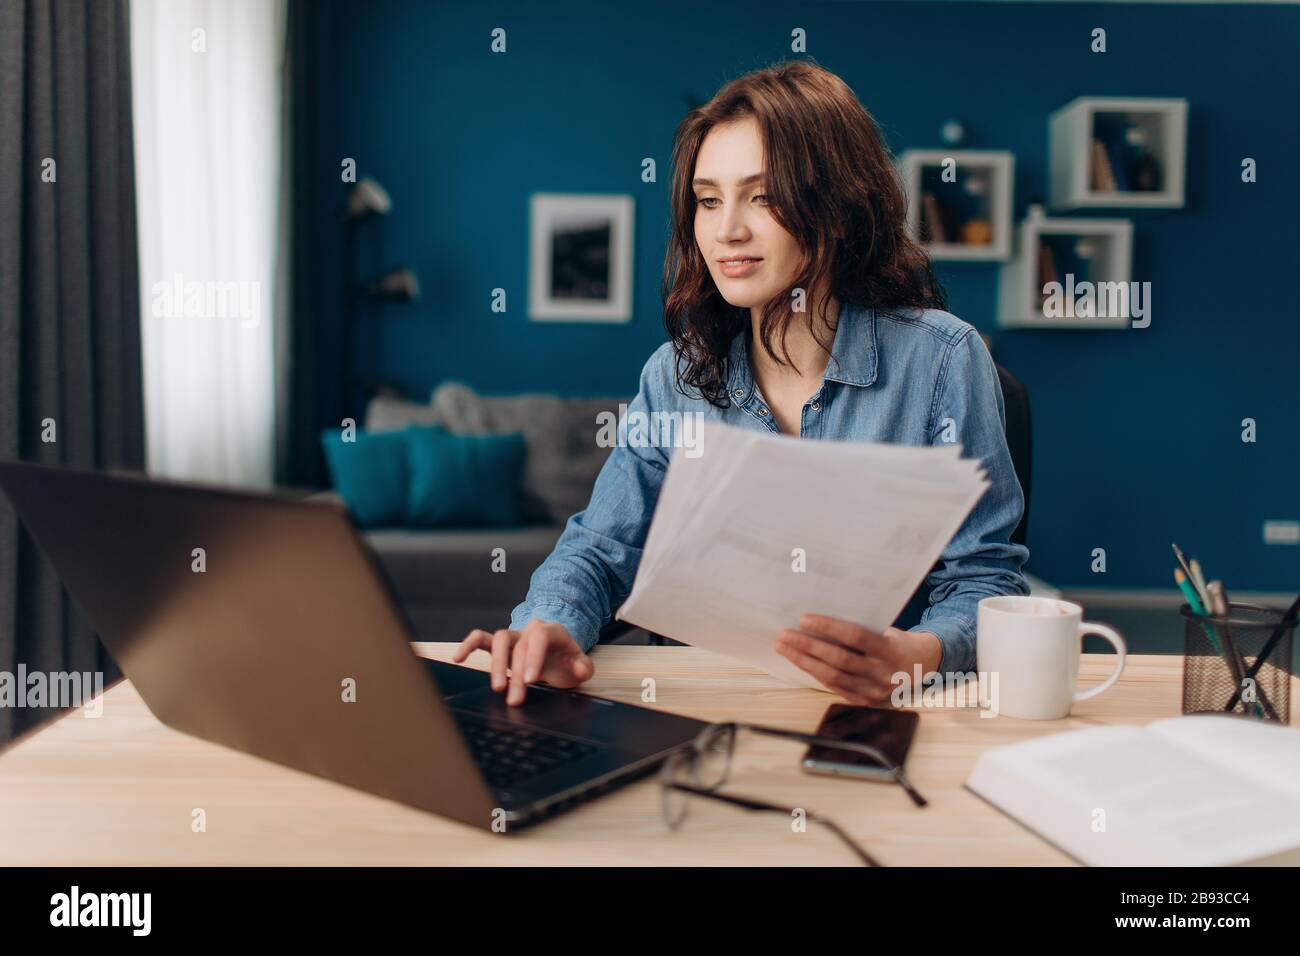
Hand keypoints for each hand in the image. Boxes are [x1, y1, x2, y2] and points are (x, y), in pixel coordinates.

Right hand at [453, 620, 593, 705]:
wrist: (558, 655)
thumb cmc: (566, 661)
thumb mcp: (580, 666)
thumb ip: (583, 667)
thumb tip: (578, 669)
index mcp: (551, 631)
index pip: (539, 639)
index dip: (533, 657)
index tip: (530, 679)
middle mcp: (529, 631)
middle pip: (518, 646)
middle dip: (516, 674)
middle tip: (515, 699)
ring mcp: (513, 637)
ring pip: (499, 640)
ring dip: (495, 664)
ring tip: (496, 688)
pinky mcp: (499, 645)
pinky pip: (481, 638)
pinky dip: (469, 645)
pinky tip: (459, 658)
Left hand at [774, 613, 941, 705]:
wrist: (920, 666)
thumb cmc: (895, 641)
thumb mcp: (884, 630)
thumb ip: (859, 630)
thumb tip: (818, 622)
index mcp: (890, 650)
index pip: (854, 636)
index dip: (828, 627)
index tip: (804, 619)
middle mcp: (883, 674)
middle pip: (838, 659)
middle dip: (807, 646)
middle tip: (785, 635)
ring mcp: (874, 691)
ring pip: (832, 676)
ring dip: (804, 661)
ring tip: (785, 647)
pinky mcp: (865, 701)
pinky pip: (834, 686)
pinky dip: (815, 673)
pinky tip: (800, 661)